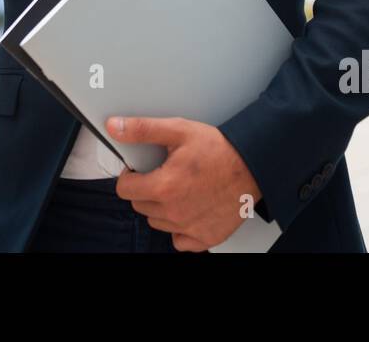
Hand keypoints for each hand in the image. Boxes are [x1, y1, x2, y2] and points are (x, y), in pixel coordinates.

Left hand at [107, 116, 261, 251]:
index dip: (130, 176)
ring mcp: (190, 228)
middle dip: (146, 190)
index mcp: (164, 187)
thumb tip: (115, 127)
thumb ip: (143, 129)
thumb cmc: (220, 149)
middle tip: (165, 174)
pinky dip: (181, 228)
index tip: (141, 170)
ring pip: (158, 222)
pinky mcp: (206, 238)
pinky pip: (179, 241)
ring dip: (162, 208)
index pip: (125, 190)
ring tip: (180, 189)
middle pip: (140, 206)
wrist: (254, 165)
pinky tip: (190, 208)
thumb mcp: (178, 130)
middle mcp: (175, 212)